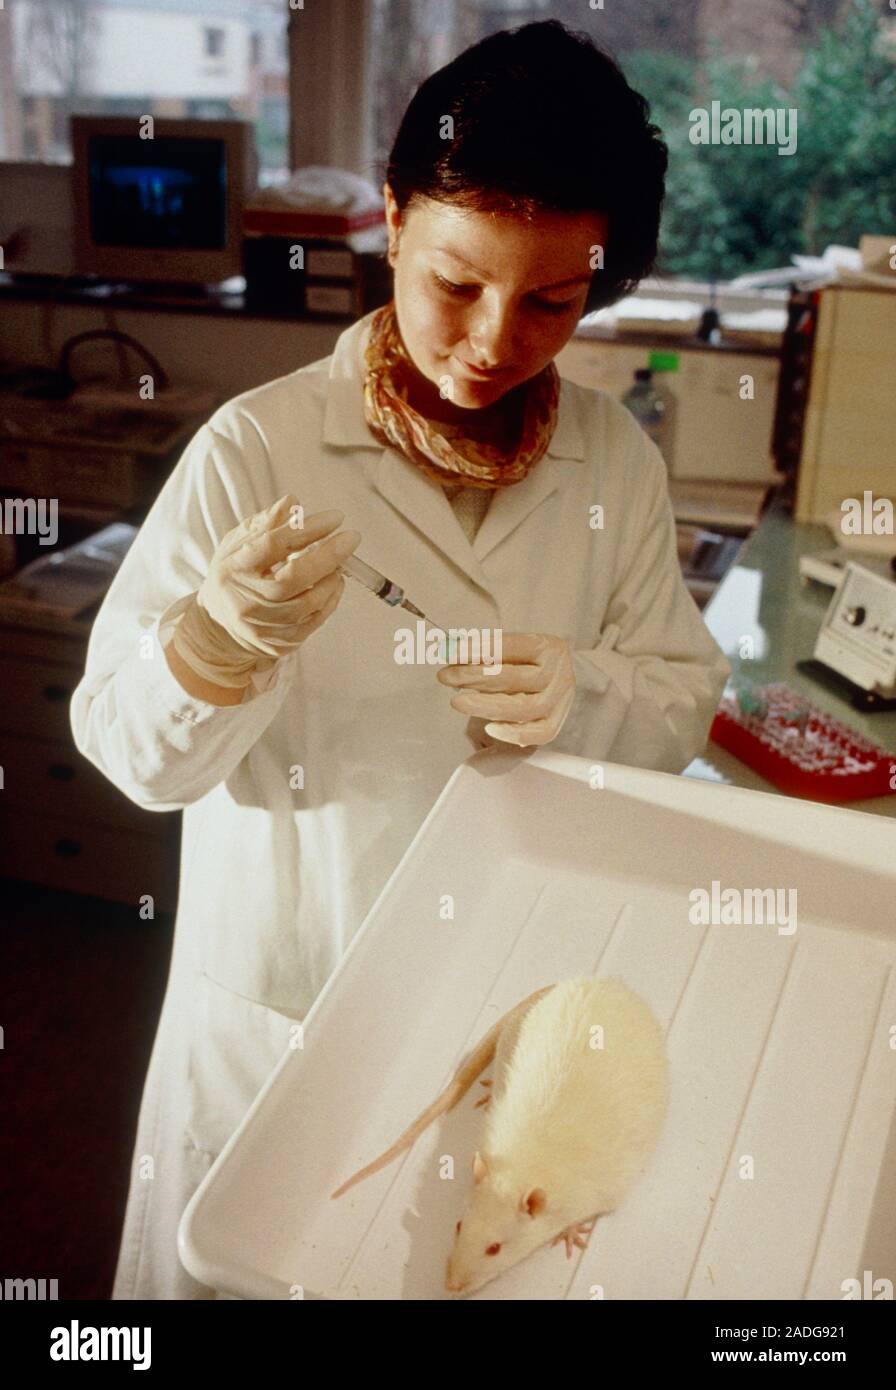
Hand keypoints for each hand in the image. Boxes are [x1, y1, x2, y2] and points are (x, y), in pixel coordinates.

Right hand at [171, 494, 360, 689]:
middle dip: (328, 556)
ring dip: (332, 579)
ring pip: (307, 603)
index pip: (273, 545)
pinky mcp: (279, 644)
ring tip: (341, 563)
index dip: (307, 529)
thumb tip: (293, 502)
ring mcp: (263, 626)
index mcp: (233, 568)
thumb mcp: (237, 544)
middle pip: (293, 579)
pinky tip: (335, 583)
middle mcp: (246, 600)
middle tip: (352, 538)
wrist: (219, 627)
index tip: (335, 518)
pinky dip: (330, 600)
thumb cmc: (234, 575)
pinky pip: (314, 621)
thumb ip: (264, 523)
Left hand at [437, 633, 575, 747]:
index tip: (450, 652)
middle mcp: (559, 673)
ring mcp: (559, 702)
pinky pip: (537, 734)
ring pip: (522, 708)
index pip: (510, 646)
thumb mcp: (509, 651)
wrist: (551, 682)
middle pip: (513, 678)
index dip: (477, 649)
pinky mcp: (554, 724)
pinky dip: (512, 733)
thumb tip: (449, 653)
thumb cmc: (524, 663)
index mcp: (548, 647)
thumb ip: (484, 652)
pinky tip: (489, 728)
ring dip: (484, 705)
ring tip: (457, 701)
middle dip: (473, 677)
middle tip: (446, 676)